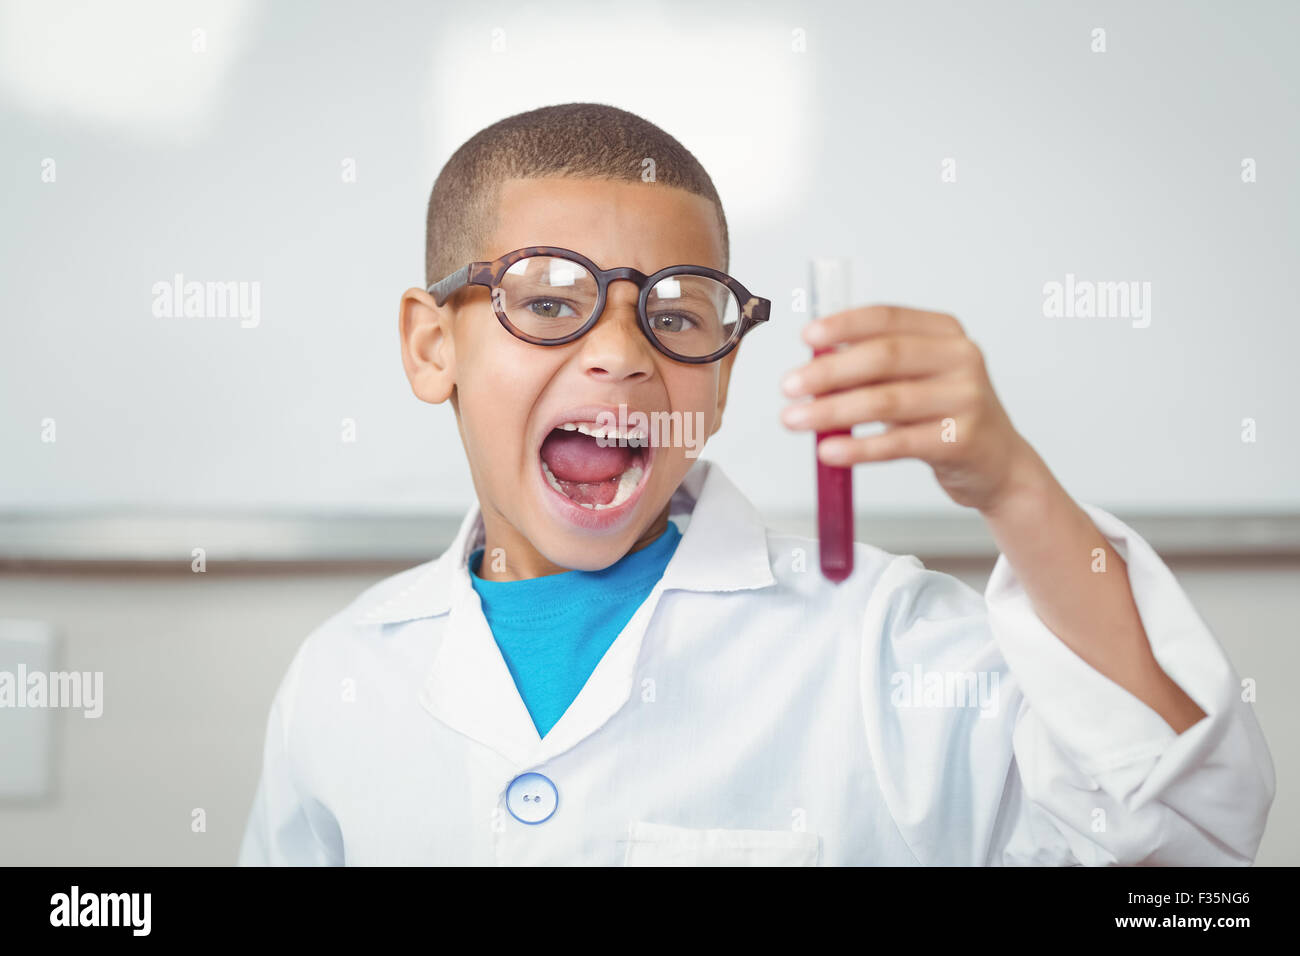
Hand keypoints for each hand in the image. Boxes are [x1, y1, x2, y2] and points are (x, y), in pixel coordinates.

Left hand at [779, 305, 1042, 512]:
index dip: (843, 325)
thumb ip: (872, 367)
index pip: (887, 318)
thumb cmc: (944, 416)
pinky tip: (829, 451)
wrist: (998, 464)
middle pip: (884, 357)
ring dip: (832, 411)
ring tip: (795, 420)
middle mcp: (961, 358)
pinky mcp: (962, 440)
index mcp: (945, 333)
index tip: (807, 337)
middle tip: (789, 386)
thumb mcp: (916, 379)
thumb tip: (812, 364)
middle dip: (829, 372)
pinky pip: (899, 443)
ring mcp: (966, 399)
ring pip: (886, 401)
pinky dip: (859, 447)